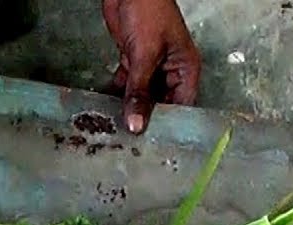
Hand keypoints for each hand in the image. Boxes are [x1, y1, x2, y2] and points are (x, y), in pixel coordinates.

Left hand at [101, 0, 200, 134]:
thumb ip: (139, 92)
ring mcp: (151, 67)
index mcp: (186, 69)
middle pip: (161, 104)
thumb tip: (137, 125)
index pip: (182, 105)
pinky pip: (127, 85)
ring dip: (129, 108)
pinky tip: (106, 109)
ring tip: (117, 130)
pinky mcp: (133, 61)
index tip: (154, 142)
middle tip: (131, 142)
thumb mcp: (145, 55)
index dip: (169, 124)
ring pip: (142, 96)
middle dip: (146, 118)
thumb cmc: (147, 11)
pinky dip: (117, 94)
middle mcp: (171, 71)